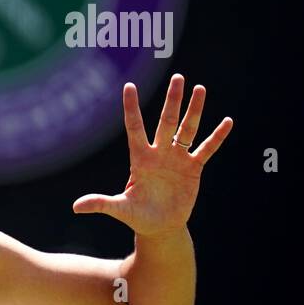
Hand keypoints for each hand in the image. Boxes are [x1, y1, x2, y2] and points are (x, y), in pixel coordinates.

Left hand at [72, 75, 232, 236]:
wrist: (160, 227)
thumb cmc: (137, 216)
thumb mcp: (119, 208)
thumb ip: (100, 203)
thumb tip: (75, 207)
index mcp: (139, 159)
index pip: (134, 127)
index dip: (131, 108)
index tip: (129, 86)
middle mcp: (159, 153)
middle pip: (166, 121)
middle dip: (172, 100)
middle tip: (178, 77)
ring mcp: (177, 159)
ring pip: (187, 129)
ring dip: (194, 110)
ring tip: (200, 88)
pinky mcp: (193, 169)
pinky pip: (207, 149)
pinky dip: (217, 136)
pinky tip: (227, 121)